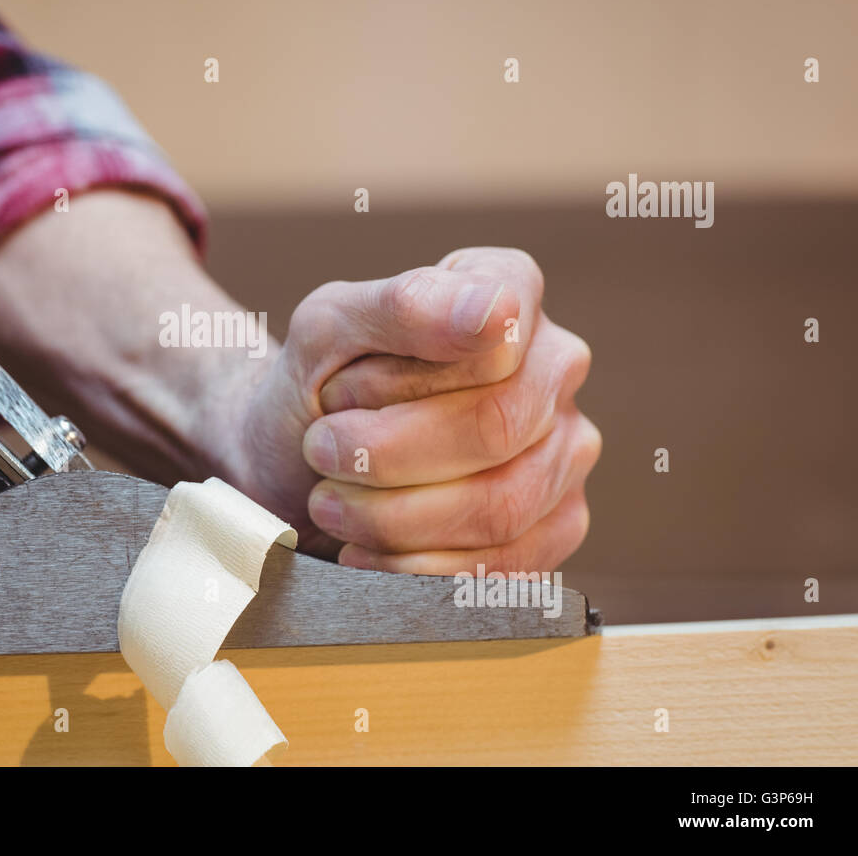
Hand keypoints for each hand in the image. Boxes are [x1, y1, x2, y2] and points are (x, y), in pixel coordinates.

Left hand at [224, 248, 599, 573]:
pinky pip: (505, 565)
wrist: (291, 465)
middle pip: (496, 427)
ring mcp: (566, 447)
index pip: (496, 336)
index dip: (404, 377)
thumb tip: (495, 314)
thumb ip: (404, 306)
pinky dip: (416, 568)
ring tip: (331, 504)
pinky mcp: (558, 525)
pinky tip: (364, 552)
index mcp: (509, 290)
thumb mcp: (328, 329)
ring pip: (502, 503)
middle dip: (385, 454)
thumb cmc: (316, 384)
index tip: (337, 394)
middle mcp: (554, 365)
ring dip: (393, 516)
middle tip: (320, 453)